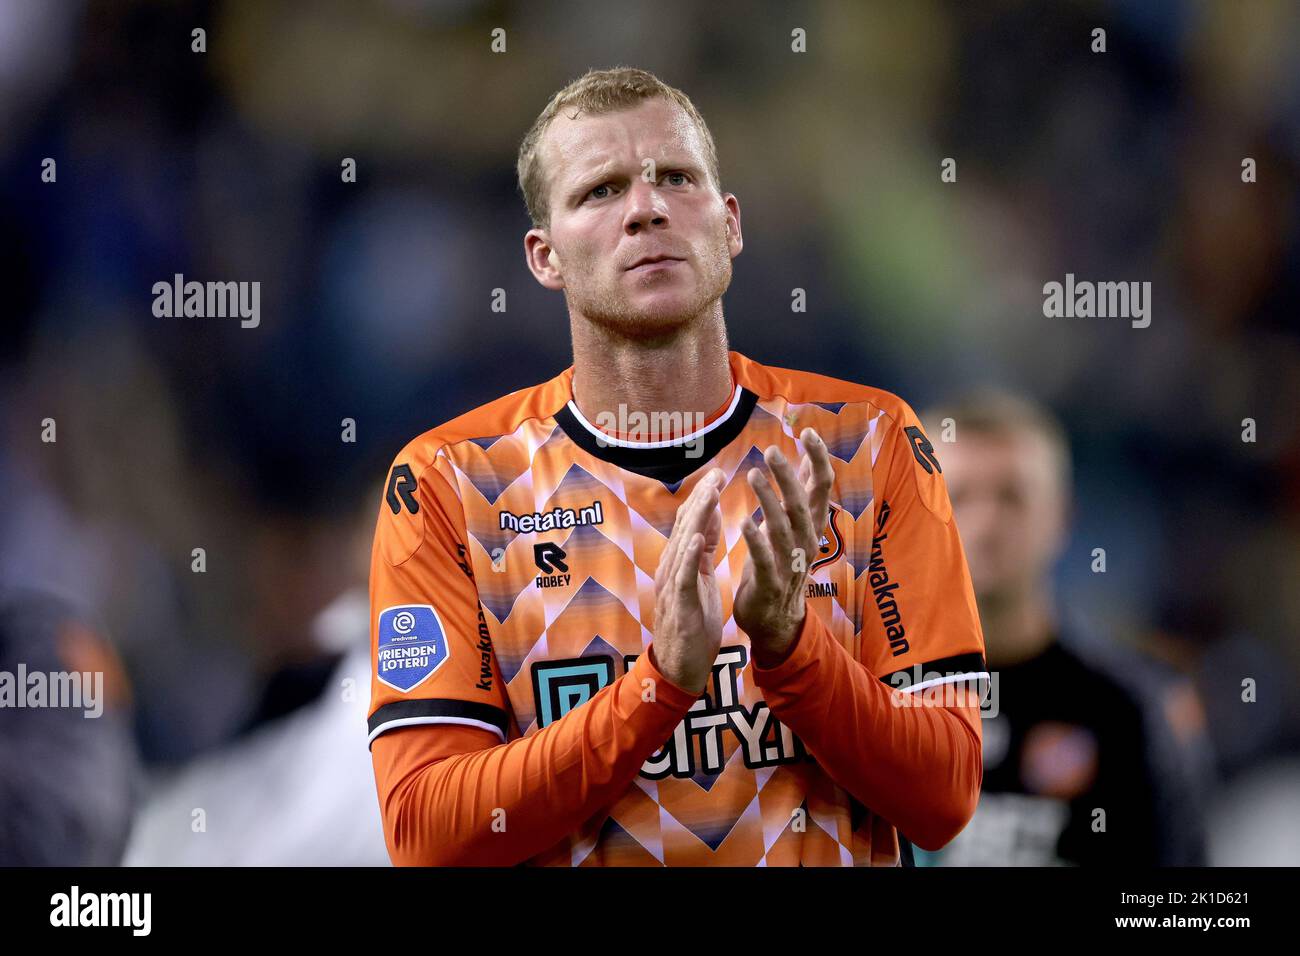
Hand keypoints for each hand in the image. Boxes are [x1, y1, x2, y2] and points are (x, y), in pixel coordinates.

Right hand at [650, 467, 724, 694]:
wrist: (680, 666)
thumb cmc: (691, 623)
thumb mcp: (700, 580)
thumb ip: (702, 551)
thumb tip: (710, 518)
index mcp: (681, 562)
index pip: (692, 522)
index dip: (705, 497)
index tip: (720, 473)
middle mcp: (672, 568)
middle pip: (686, 526)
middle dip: (702, 498)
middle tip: (717, 473)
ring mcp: (673, 586)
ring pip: (683, 545)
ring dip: (696, 519)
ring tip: (709, 494)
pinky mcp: (678, 605)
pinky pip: (682, 577)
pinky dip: (688, 556)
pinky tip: (696, 539)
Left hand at [733, 428, 835, 666]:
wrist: (775, 618)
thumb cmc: (781, 563)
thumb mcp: (795, 526)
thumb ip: (802, 494)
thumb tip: (809, 458)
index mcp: (812, 524)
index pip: (822, 485)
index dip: (817, 458)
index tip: (807, 431)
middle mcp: (806, 541)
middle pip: (803, 504)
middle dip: (788, 476)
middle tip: (771, 451)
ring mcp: (790, 562)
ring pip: (784, 528)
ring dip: (770, 501)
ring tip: (754, 476)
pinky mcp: (771, 582)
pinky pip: (765, 558)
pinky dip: (757, 539)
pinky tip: (746, 522)